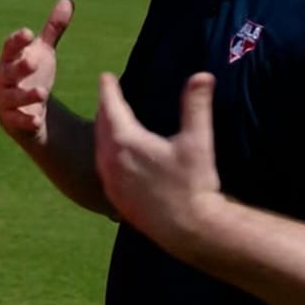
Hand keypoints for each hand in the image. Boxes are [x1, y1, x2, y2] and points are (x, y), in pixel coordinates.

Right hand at [0, 0, 73, 145]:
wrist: (28, 108)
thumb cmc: (33, 74)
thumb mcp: (44, 52)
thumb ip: (53, 29)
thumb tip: (68, 0)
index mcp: (10, 60)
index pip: (10, 48)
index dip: (17, 40)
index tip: (28, 33)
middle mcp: (5, 79)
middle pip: (8, 71)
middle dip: (19, 67)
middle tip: (33, 61)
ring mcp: (7, 101)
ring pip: (13, 98)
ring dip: (27, 95)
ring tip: (43, 93)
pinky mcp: (12, 120)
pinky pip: (16, 121)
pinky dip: (26, 121)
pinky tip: (37, 121)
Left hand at [94, 71, 225, 253]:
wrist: (187, 229)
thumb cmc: (193, 184)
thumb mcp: (198, 141)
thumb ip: (197, 106)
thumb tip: (203, 75)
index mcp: (127, 142)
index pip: (111, 106)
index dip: (109, 89)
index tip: (106, 76)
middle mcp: (112, 160)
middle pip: (102, 126)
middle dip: (105, 108)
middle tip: (108, 95)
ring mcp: (111, 181)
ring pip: (100, 147)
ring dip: (104, 131)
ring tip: (110, 122)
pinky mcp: (115, 197)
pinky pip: (104, 168)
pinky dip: (106, 154)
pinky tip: (114, 157)